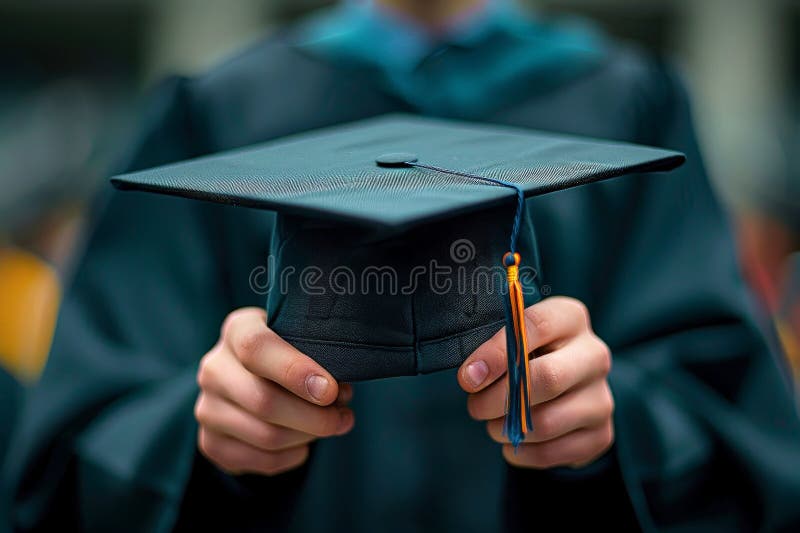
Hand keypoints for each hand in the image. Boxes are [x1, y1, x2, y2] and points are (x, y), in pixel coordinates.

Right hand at [195, 307, 353, 475]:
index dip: (295, 371)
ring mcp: (207, 407)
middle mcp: (214, 367)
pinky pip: (259, 461)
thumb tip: (339, 393)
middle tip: (343, 417)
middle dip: (314, 416)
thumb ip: (318, 356)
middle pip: (263, 400)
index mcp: (237, 330)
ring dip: (308, 436)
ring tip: (331, 426)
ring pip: (265, 436)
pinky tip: (305, 444)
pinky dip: (291, 456)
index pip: (256, 348)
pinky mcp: (210, 442)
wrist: (254, 377)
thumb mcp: (301, 339)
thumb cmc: (290, 354)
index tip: (330, 390)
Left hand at [458, 297, 613, 468]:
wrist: (565, 388)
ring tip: (493, 424)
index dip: (497, 352)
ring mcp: (602, 397)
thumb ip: (493, 348)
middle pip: (548, 378)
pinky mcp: (601, 434)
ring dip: (508, 428)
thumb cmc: (526, 354)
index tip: (467, 377)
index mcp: (570, 318)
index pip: (535, 326)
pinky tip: (512, 442)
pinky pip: (553, 452)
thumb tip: (472, 376)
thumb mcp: (511, 338)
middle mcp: (594, 354)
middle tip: (475, 407)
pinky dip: (522, 452)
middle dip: (499, 398)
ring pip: (547, 422)